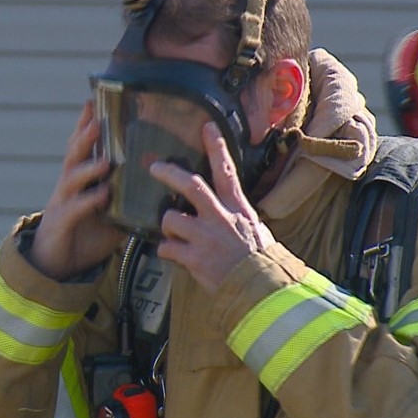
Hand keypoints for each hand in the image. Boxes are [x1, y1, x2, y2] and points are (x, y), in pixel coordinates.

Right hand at [30, 103, 124, 279]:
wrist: (58, 266)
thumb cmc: (86, 236)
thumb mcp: (113, 216)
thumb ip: (130, 202)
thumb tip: (161, 191)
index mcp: (80, 180)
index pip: (84, 147)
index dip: (87, 125)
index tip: (95, 102)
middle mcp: (69, 186)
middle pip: (74, 154)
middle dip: (85, 136)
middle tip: (98, 120)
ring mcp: (62, 202)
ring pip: (72, 178)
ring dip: (88, 167)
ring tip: (105, 160)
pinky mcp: (61, 222)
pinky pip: (74, 208)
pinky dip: (88, 201)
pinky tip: (102, 195)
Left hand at [150, 122, 276, 292]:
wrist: (262, 291)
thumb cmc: (261, 262)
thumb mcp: (256, 230)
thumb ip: (237, 216)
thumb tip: (228, 208)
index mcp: (238, 209)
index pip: (227, 172)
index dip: (216, 147)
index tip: (207, 127)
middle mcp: (221, 218)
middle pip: (191, 186)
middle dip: (170, 173)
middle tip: (155, 167)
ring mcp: (206, 237)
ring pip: (171, 219)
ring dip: (167, 226)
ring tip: (173, 234)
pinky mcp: (194, 258)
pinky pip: (167, 248)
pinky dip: (166, 251)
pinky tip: (173, 255)